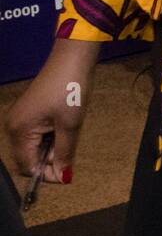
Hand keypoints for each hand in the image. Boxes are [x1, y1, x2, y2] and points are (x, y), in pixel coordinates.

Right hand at [4, 39, 99, 182]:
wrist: (72, 58)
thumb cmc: (70, 89)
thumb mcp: (70, 124)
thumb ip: (65, 153)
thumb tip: (63, 177)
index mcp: (20, 130)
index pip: (27, 166)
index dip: (45, 174)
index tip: (66, 174)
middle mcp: (15, 125)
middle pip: (28, 158)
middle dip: (48, 161)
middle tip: (69, 153)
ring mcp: (21, 118)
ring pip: (33, 146)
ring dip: (51, 148)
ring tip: (68, 135)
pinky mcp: (30, 111)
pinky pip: (36, 134)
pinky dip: (50, 137)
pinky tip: (63, 128)